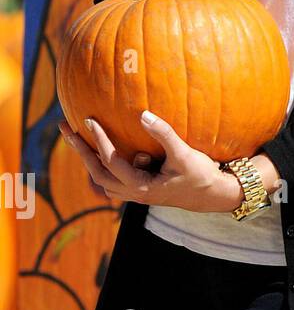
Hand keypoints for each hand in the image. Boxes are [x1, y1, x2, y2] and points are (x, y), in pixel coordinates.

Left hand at [56, 112, 245, 213]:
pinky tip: (100, 155)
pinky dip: (101, 168)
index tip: (89, 120)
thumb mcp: (184, 154)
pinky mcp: (139, 191)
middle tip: (66, 129)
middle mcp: (133, 194)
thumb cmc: (200, 174)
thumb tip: (142, 114)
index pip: (112, 161)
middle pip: (97, 173)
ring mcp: (135, 195)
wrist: (212, 195)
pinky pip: (111, 181)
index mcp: (141, 187)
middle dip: (80, 151)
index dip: (99, 140)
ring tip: (78, 141)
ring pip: (101, 180)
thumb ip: (163, 134)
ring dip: (88, 160)